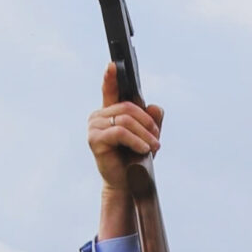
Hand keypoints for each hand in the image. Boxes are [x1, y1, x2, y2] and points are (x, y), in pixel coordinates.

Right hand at [90, 63, 163, 235]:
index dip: (111, 77)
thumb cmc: (134, 161)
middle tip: (157, 139)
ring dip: (144, 134)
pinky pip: (120, 132)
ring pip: (125, 120)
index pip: (109, 90)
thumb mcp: (147, 138)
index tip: (113, 65)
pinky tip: (145, 149)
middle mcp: (98, 116)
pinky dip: (136, 140)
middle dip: (146, 123)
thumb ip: (152, 121)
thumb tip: (155, 106)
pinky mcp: (95, 139)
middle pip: (127, 108)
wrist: (126, 186)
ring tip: (154, 147)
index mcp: (108, 112)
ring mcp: (94, 127)